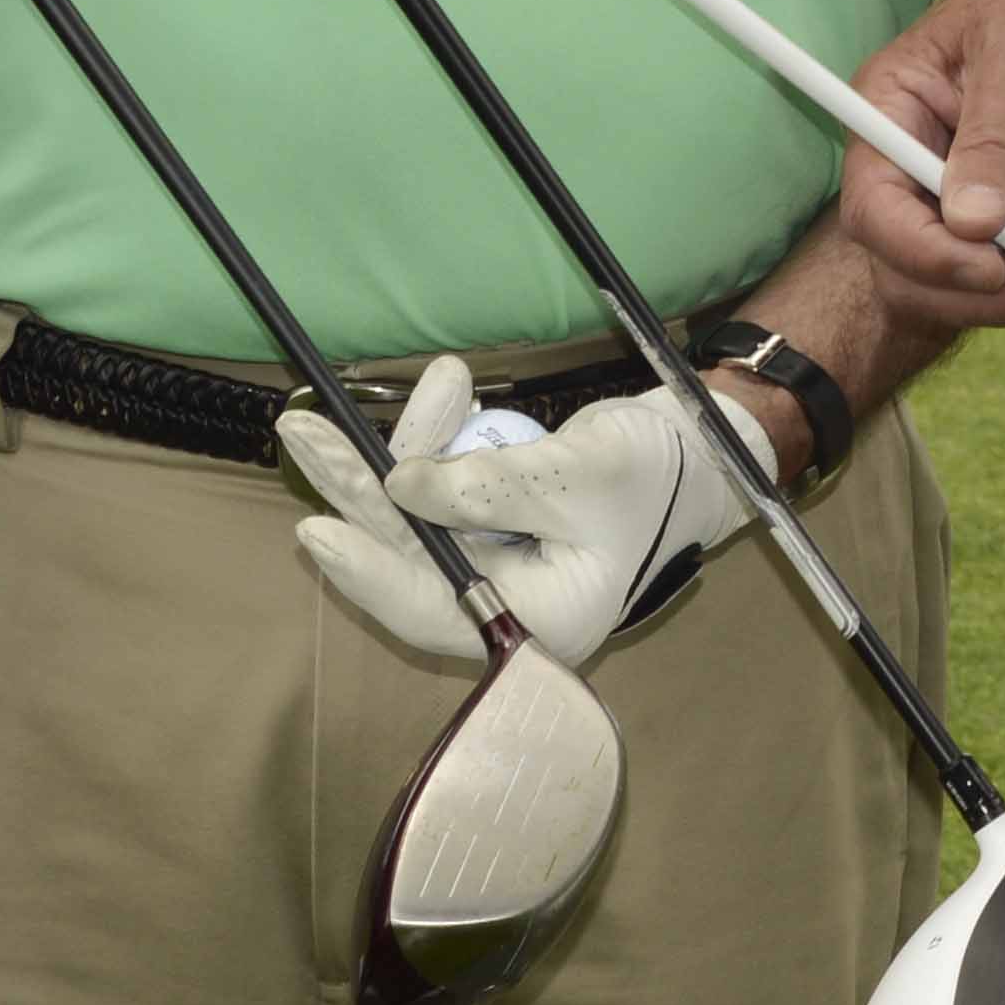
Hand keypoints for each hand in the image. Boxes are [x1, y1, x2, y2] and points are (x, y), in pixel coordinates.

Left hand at [281, 355, 728, 671]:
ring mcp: (498, 563)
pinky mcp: (491, 525)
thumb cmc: (660, 470)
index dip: (369, 572)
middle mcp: (509, 605)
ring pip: (418, 515)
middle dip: (360, 489)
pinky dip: (441, 440)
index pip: (434, 609)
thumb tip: (400, 486)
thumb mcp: (581, 474)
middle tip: (303, 431)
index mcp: (542, 621)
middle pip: (409, 556)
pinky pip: (442, 488)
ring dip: (409, 446)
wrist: (701, 447)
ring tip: (430, 383)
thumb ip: (489, 485)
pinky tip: (452, 390)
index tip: (316, 528)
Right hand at [836, 0, 1004, 323]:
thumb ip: (994, 140)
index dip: (924, 254)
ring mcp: (964, 192)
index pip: (875, 210)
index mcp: (889, 115)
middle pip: (918, 269)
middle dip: (992, 289)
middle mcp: (914, 164)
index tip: (991, 269)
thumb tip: (972, 226)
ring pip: (978, 279)